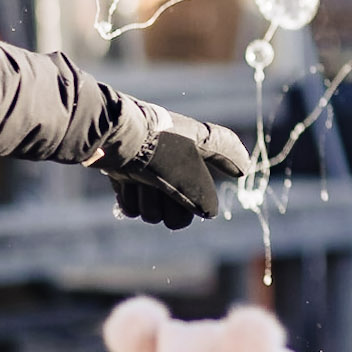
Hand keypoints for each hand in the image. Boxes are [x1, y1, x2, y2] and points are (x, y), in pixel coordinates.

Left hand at [106, 108, 250, 230]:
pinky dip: (130, 199)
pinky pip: (133, 207)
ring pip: (155, 209)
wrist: (111, 139)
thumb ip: (204, 201)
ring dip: (148, 201)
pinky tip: (127, 182)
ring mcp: (149, 167)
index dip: (232, 157)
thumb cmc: (157, 151)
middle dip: (173, 205)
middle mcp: (175, 155)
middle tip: (167, 192)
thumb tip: (208, 212)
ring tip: (142, 180)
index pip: (222, 147)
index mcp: (196, 144)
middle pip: (187, 202)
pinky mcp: (126, 175)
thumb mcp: (189, 178)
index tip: (240, 170)